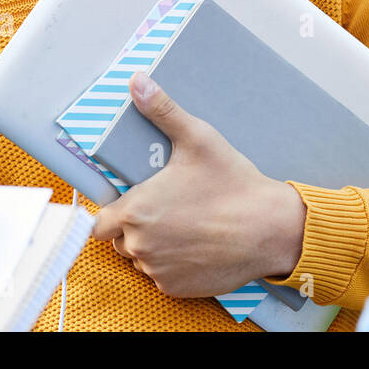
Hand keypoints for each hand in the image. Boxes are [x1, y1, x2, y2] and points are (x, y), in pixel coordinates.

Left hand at [91, 72, 306, 297]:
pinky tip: (195, 245)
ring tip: (183, 225)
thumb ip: (162, 110)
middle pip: (120, 240)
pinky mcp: (177, 288)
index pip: (99, 223)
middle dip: (135, 226)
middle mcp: (140, 246)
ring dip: (153, 246)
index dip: (113, 212)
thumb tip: (137, 81)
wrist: (270, 229)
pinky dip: (173, 265)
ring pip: (142, 259)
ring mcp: (158, 270)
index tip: (133, 202)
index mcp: (135, 211)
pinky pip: (163, 276)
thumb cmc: (232, 184)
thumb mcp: (197, 138)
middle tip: (165, 208)